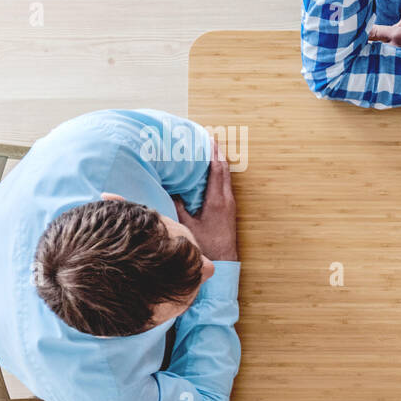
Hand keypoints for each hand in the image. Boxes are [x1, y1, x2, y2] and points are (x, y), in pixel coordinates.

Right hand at [173, 146, 237, 261]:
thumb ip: (179, 206)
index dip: (213, 153)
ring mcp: (230, 204)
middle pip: (224, 170)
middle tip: (208, 139)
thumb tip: (170, 188)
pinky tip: (211, 173)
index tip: (208, 139)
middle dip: (217, 154)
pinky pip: (225, 185)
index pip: (217, 170)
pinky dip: (219, 175)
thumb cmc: (206, 245)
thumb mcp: (187, 225)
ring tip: (209, 151)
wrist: (224, 261)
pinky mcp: (229, 209)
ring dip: (218, 163)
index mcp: (217, 200)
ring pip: (226, 178)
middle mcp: (227, 199)